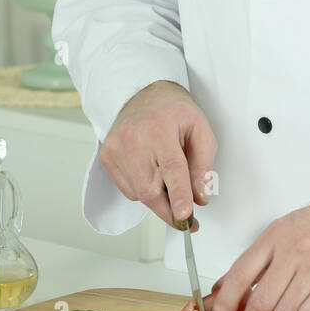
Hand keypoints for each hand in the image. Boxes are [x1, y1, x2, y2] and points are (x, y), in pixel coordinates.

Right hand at [98, 80, 216, 230]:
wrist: (143, 95)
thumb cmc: (173, 112)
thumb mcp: (200, 130)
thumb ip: (203, 166)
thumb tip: (200, 198)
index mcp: (159, 127)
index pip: (170, 166)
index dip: (179, 194)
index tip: (184, 216)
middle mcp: (132, 137)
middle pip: (151, 189)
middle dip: (170, 208)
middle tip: (187, 215)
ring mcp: (115, 148)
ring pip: (140, 194)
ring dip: (158, 195)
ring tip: (164, 171)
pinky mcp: (106, 157)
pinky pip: (128, 190)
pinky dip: (143, 188)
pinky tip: (150, 169)